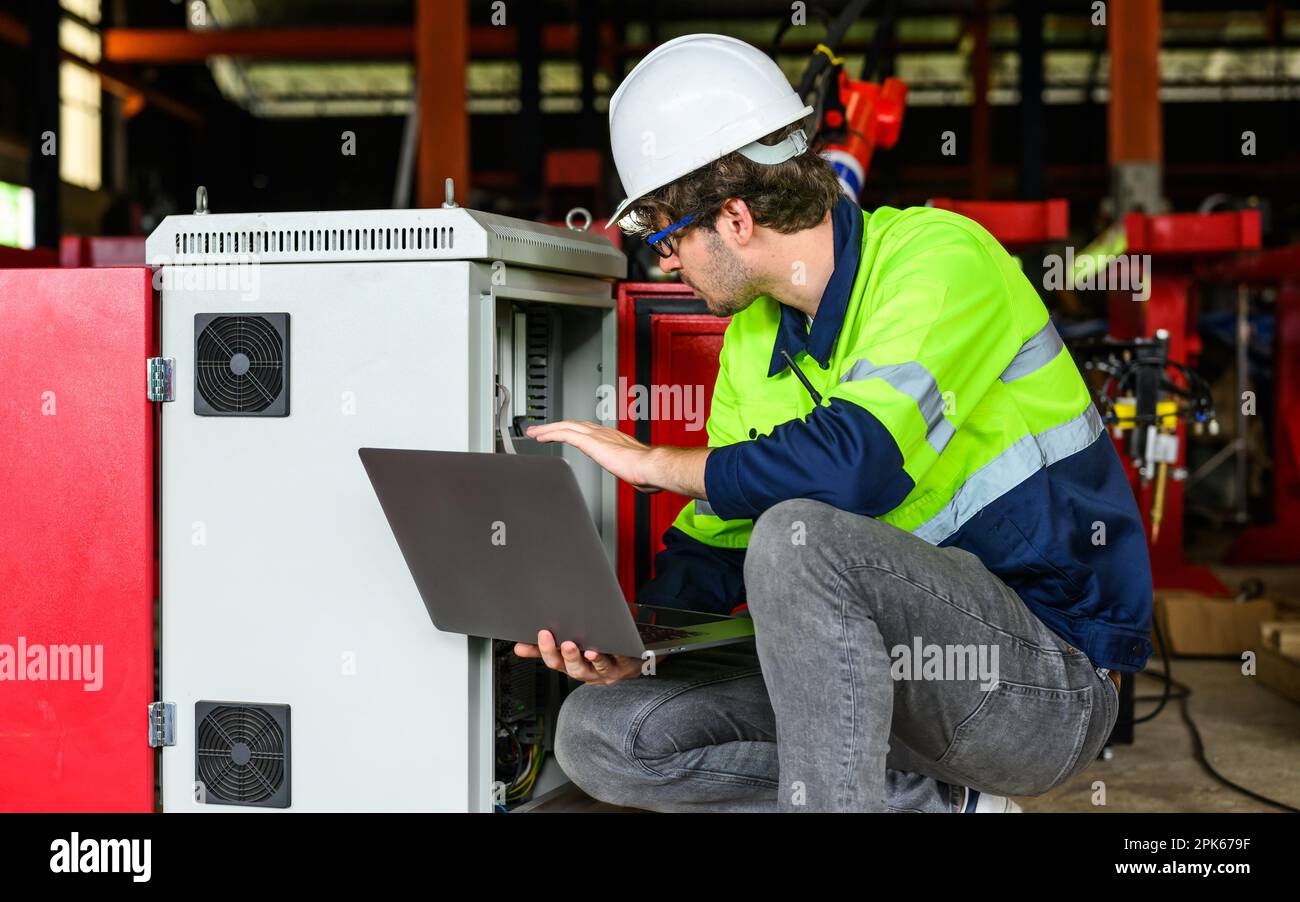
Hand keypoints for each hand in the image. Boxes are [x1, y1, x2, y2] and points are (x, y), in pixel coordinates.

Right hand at [513, 629, 645, 684]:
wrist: (633, 662)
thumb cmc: (599, 655)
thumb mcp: (571, 654)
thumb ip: (547, 650)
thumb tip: (520, 646)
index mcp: (572, 666)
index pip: (552, 661)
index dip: (541, 651)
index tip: (533, 638)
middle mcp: (587, 672)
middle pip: (570, 668)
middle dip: (560, 654)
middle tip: (552, 638)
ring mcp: (604, 671)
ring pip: (590, 668)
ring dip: (579, 658)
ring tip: (575, 646)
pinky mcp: (622, 667)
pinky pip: (614, 663)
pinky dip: (605, 657)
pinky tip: (598, 649)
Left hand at [525, 420, 661, 492]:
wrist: (651, 465)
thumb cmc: (648, 470)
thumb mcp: (635, 471)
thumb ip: (631, 471)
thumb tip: (636, 478)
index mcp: (613, 438)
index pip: (587, 430)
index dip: (572, 430)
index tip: (562, 435)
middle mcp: (603, 432)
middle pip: (573, 424)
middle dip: (555, 427)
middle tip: (540, 431)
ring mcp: (596, 435)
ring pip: (565, 426)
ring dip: (547, 428)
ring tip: (534, 432)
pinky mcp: (590, 441)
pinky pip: (564, 433)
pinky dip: (550, 433)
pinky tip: (540, 437)